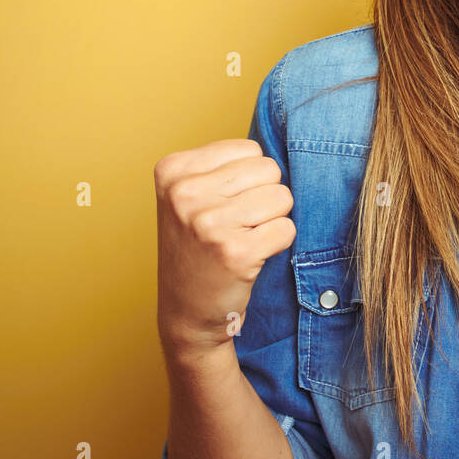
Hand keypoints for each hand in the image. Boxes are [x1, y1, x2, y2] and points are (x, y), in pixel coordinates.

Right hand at [154, 139, 295, 361]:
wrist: (186, 312)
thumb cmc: (197, 248)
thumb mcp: (189, 196)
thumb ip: (224, 166)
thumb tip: (283, 145)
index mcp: (172, 170)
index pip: (250, 149)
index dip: (249, 179)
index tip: (223, 206)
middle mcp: (185, 193)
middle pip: (269, 170)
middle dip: (265, 197)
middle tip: (238, 225)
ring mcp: (208, 223)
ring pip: (282, 197)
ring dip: (272, 221)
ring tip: (243, 239)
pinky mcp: (235, 252)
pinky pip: (287, 228)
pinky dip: (278, 243)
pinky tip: (251, 257)